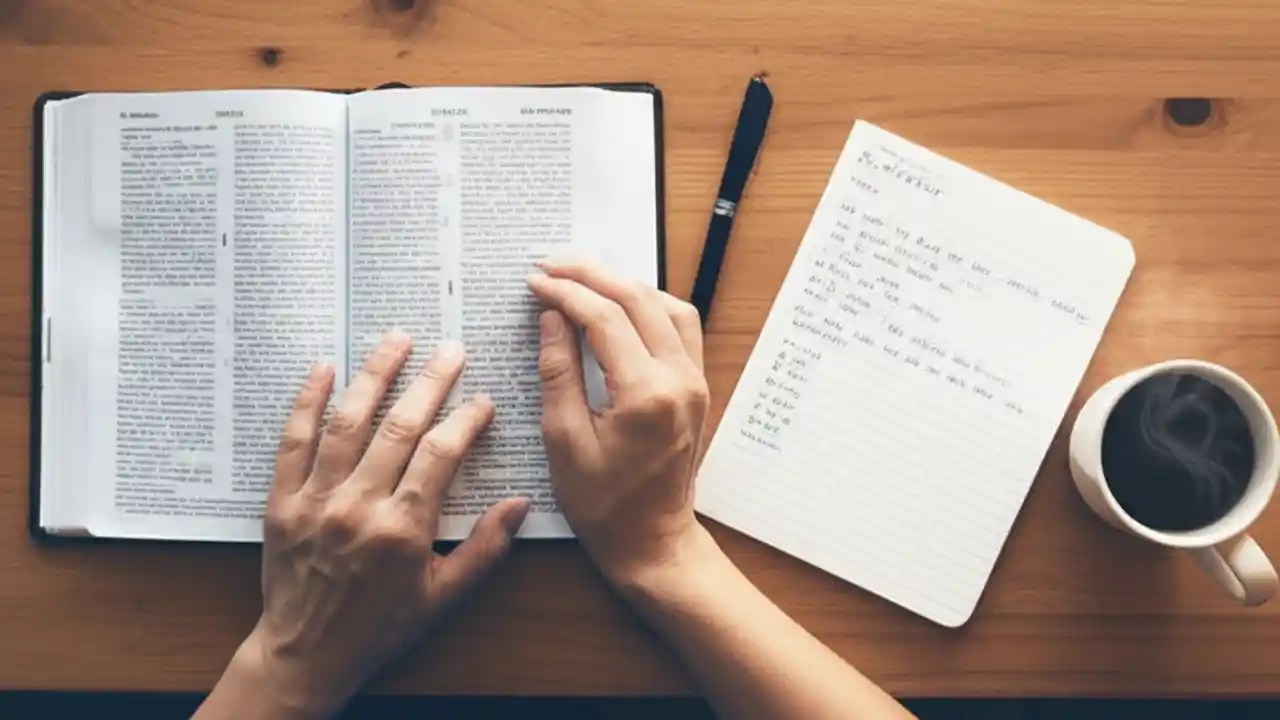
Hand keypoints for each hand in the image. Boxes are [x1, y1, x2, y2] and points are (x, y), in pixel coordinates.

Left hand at [203, 332, 528, 718]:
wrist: (306, 655)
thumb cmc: (379, 627)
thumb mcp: (442, 597)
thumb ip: (484, 549)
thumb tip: (520, 505)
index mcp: (402, 530)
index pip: (440, 455)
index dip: (465, 420)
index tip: (481, 399)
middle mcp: (358, 507)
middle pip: (398, 427)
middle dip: (429, 381)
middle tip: (450, 349)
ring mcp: (315, 500)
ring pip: (347, 423)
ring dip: (374, 375)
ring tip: (396, 339)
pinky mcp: (282, 501)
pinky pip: (293, 441)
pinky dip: (307, 401)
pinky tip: (324, 367)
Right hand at [527, 260, 709, 584]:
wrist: (653, 542)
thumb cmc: (604, 505)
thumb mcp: (564, 440)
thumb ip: (558, 371)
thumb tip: (551, 317)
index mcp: (646, 395)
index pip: (604, 318)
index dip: (565, 292)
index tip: (534, 280)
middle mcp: (681, 380)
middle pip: (638, 298)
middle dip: (591, 274)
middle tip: (551, 264)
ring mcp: (696, 381)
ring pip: (666, 305)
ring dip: (624, 284)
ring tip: (581, 277)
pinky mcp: (698, 387)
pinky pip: (680, 327)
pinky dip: (648, 305)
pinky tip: (618, 304)